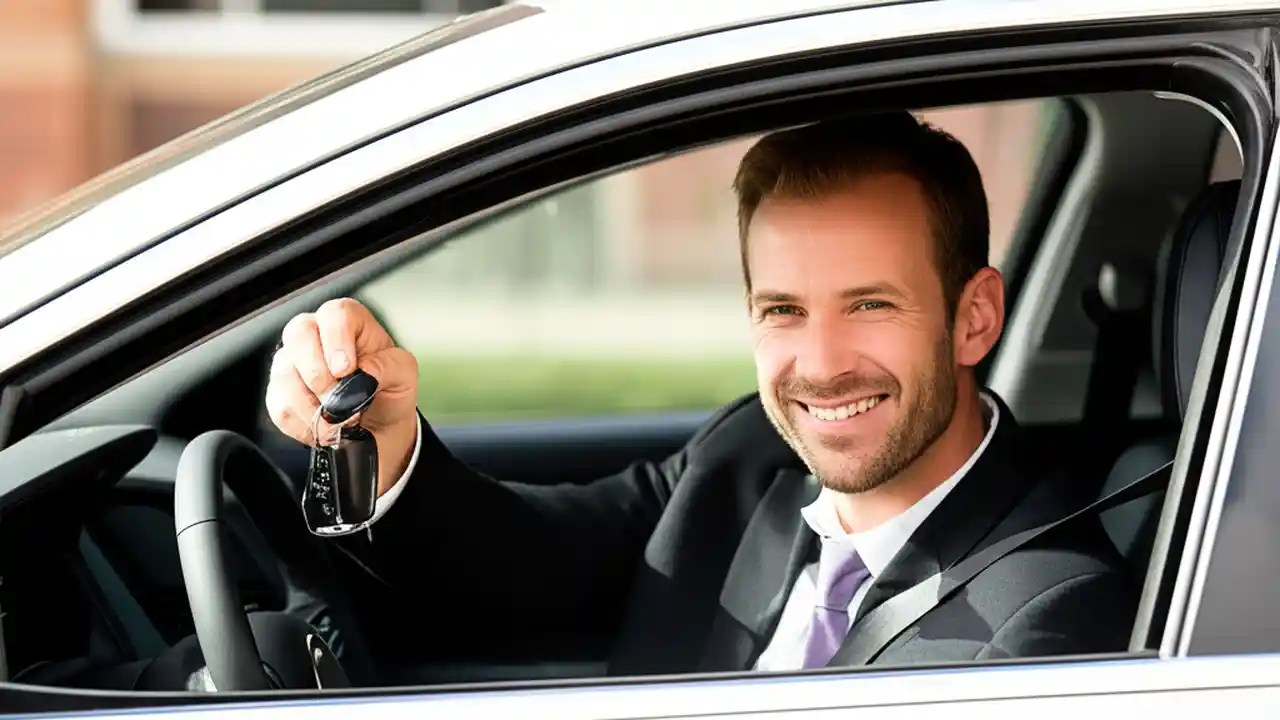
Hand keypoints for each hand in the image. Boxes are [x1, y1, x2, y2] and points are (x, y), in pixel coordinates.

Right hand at [266, 297, 418, 494]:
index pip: (335, 314)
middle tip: (339, 400)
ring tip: (340, 420)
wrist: (378, 427)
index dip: (337, 340)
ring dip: (314, 406)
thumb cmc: (389, 391)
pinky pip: (281, 405)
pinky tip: (325, 427)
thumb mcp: (403, 376)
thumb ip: (389, 367)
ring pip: (285, 373)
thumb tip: (365, 371)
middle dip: (319, 374)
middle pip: (299, 334)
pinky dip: (305, 423)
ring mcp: (292, 362)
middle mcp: (315, 335)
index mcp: (349, 323)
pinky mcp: (280, 391)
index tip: (346, 369)